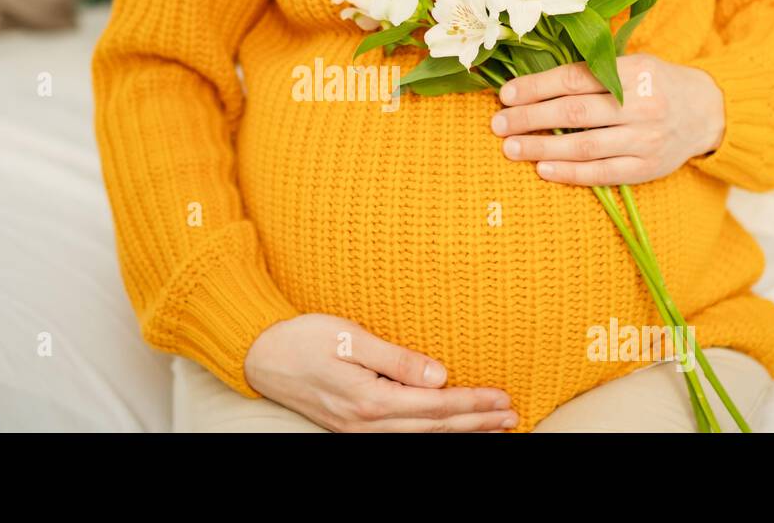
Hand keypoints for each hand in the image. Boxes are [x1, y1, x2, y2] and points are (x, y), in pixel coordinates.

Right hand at [244, 314, 516, 431]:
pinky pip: (404, 435)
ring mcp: (359, 430)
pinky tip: (447, 427)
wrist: (260, 356)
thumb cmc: (303, 338)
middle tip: (512, 416)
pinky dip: (433, 432)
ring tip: (492, 426)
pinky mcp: (353, 427)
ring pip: (421, 436)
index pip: (435, 406)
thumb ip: (396, 359)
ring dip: (461, 431)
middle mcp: (367, 424)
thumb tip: (439, 376)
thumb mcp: (350, 338)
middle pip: (435, 427)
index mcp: (370, 400)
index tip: (503, 397)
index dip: (472, 403)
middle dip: (477, 423)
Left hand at [489, 53, 724, 185]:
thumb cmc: (655, 84)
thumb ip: (592, 70)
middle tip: (498, 124)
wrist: (706, 112)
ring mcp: (646, 139)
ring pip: (584, 146)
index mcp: (635, 71)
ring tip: (510, 148)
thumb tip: (532, 81)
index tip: (506, 94)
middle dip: (530, 118)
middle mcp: (642, 106)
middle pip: (574, 113)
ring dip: (542, 149)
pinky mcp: (647, 167)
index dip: (537, 87)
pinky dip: (570, 173)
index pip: (575, 79)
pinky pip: (602, 173)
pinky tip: (542, 170)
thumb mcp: (632, 63)